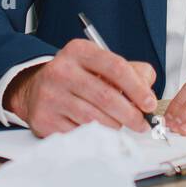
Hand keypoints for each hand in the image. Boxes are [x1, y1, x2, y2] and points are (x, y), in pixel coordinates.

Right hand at [4, 39, 157, 137]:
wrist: (36, 90)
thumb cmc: (76, 78)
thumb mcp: (101, 65)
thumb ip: (131, 72)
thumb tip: (147, 94)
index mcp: (79, 51)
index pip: (116, 67)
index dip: (137, 88)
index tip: (149, 104)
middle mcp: (61, 70)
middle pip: (106, 96)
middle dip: (130, 114)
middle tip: (141, 123)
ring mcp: (50, 95)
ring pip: (94, 118)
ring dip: (114, 127)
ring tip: (120, 125)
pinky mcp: (44, 118)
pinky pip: (79, 133)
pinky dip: (95, 136)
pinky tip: (99, 131)